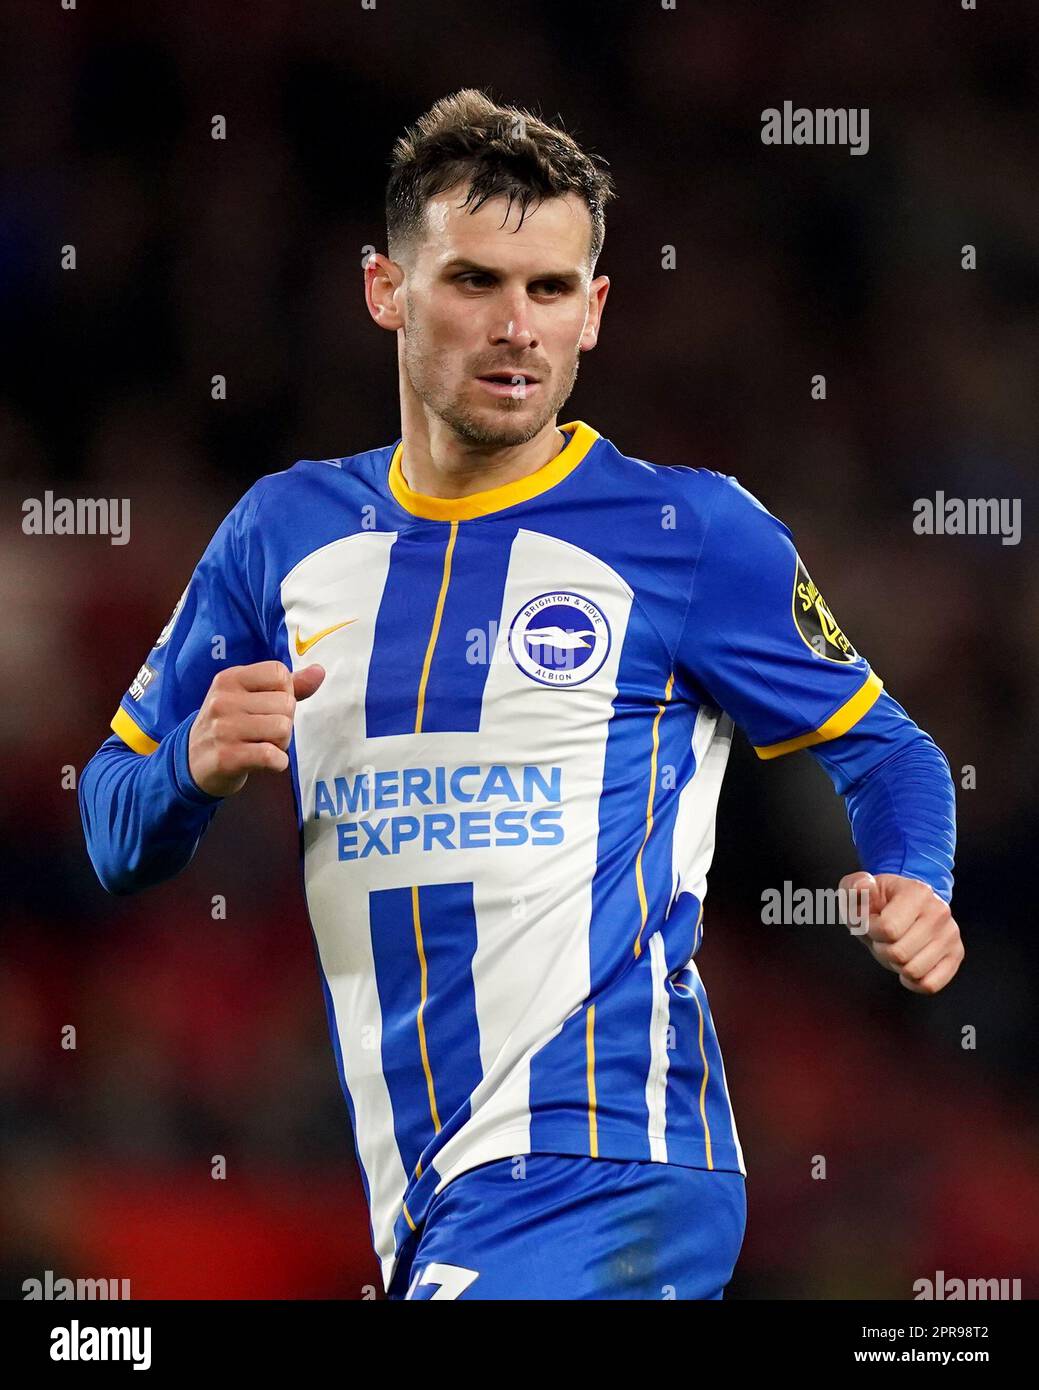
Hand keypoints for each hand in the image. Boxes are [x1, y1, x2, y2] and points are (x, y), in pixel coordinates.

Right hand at [187, 660, 324, 797]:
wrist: (191, 763)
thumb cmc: (229, 726)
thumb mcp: (250, 698)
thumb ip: (289, 685)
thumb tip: (320, 671)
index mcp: (230, 678)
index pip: (279, 673)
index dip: (285, 692)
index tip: (267, 706)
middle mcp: (224, 700)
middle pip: (286, 704)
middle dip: (284, 722)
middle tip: (262, 732)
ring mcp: (223, 728)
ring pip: (283, 729)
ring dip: (281, 744)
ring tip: (261, 745)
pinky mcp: (227, 757)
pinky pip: (272, 755)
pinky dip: (277, 763)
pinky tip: (264, 762)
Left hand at [838, 871, 963, 994]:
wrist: (899, 909)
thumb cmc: (875, 903)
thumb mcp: (856, 889)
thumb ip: (854, 886)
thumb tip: (864, 886)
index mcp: (917, 892)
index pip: (888, 929)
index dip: (870, 931)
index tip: (871, 922)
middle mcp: (939, 912)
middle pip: (899, 953)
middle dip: (882, 949)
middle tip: (884, 938)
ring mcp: (950, 934)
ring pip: (914, 971)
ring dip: (897, 965)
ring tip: (897, 947)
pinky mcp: (956, 954)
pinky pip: (930, 985)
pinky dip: (913, 982)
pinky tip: (907, 966)